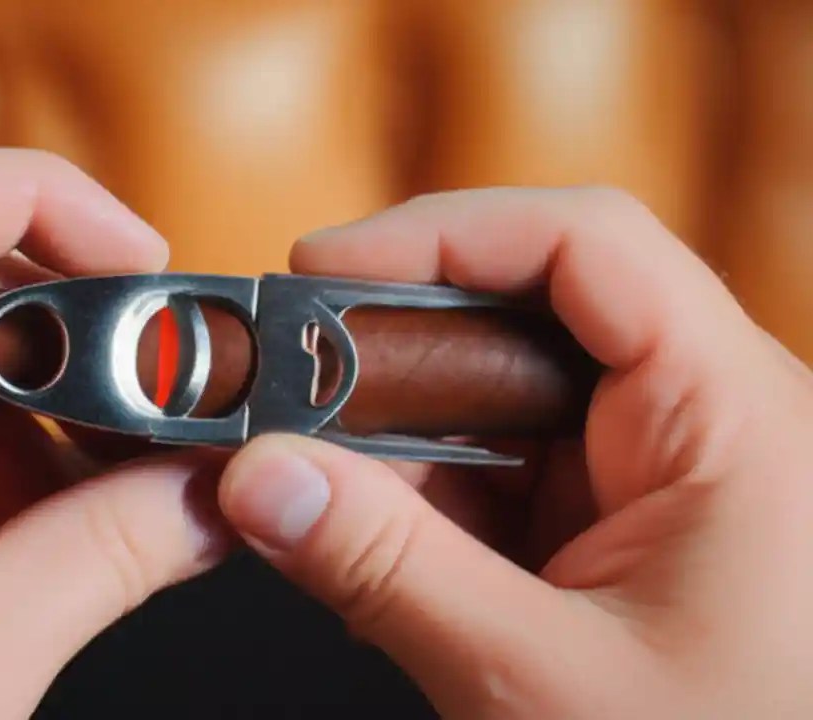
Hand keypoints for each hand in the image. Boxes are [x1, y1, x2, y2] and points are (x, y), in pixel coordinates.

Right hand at [217, 188, 812, 716]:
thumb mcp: (540, 681)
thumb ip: (387, 570)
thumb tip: (260, 479)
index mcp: (732, 420)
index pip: (588, 245)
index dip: (443, 236)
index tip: (321, 270)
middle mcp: (701, 424)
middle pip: (525, 313)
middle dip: (394, 352)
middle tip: (288, 394)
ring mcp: (656, 476)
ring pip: (499, 398)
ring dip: (401, 443)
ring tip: (327, 503)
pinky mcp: (617, 526)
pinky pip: (502, 472)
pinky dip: (426, 503)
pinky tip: (378, 554)